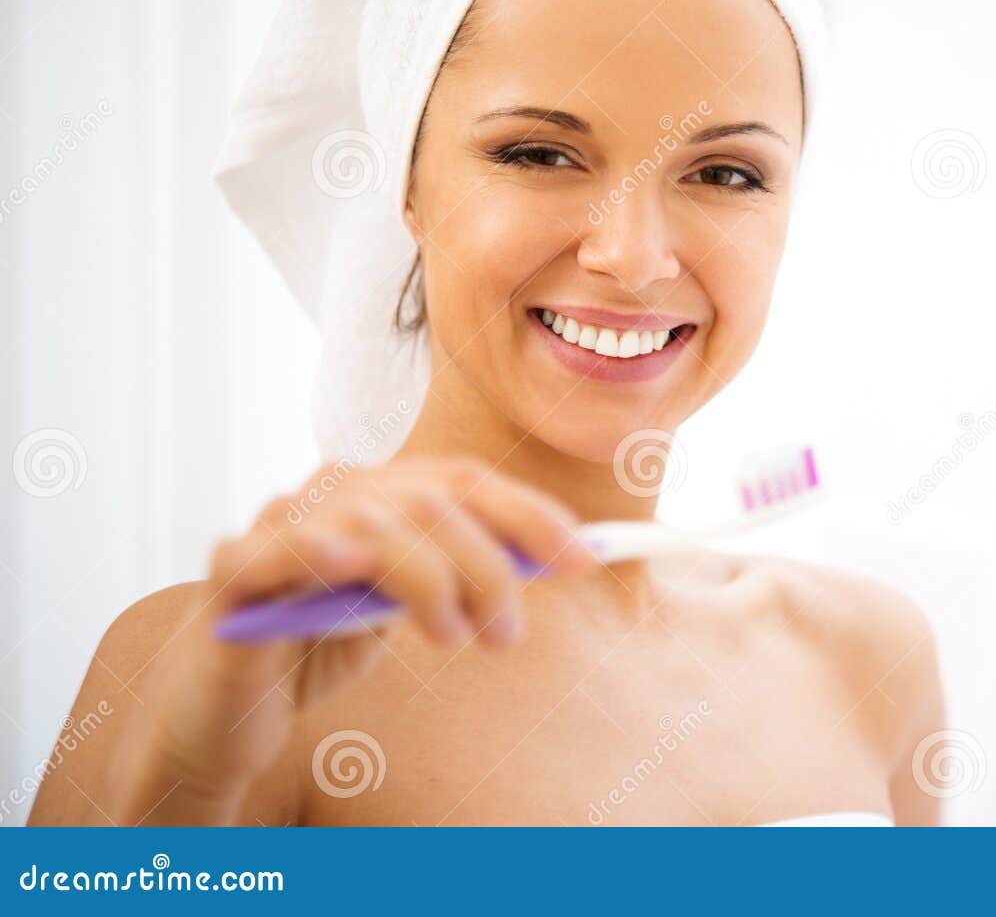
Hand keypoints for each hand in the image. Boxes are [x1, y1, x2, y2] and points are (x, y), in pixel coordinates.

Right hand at [111, 456, 593, 820]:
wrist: (222, 703)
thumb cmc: (319, 645)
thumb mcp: (408, 605)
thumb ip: (463, 571)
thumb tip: (557, 554)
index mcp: (379, 491)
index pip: (466, 480)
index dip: (530, 513)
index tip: (584, 558)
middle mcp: (330, 494)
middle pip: (428, 502)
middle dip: (487, 565)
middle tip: (508, 632)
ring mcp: (277, 527)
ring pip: (371, 526)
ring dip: (428, 579)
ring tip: (452, 638)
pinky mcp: (231, 575)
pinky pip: (275, 549)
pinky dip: (314, 550)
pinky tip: (351, 567)